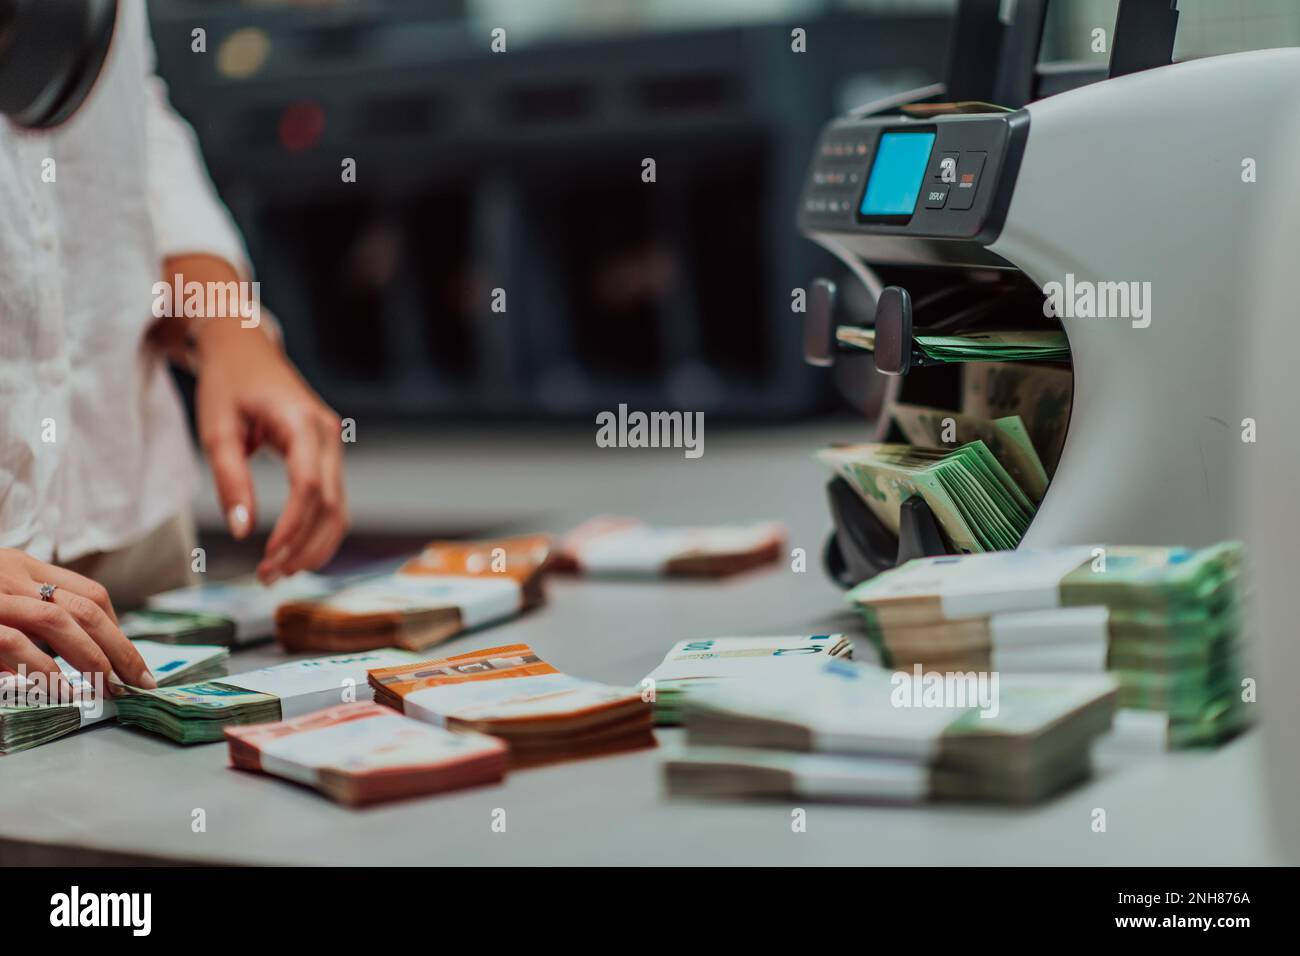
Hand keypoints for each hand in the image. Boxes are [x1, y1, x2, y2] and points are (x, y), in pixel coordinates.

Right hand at [0, 550, 154, 690]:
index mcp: (25, 567)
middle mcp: (14, 575)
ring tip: (108, 690)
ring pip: (56, 622)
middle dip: (119, 649)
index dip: (116, 628)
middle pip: (84, 608)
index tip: (128, 658)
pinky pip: (15, 644)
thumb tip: (52, 663)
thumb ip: (25, 622)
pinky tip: (62, 691)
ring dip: (90, 659)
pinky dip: (43, 669)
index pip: (89, 593)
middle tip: (138, 682)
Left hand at [194, 318, 348, 583]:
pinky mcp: (328, 455)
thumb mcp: (217, 429)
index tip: (268, 554)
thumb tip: (245, 530)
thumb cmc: (228, 383)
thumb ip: (232, 480)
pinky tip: (293, 552)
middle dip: (303, 547)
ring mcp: (333, 445)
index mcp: (301, 422)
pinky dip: (316, 531)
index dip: (293, 526)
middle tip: (268, 576)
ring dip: (313, 546)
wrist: (244, 348)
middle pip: (331, 505)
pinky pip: (332, 500)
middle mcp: (328, 435)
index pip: (308, 486)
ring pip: (339, 509)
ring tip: (279, 571)